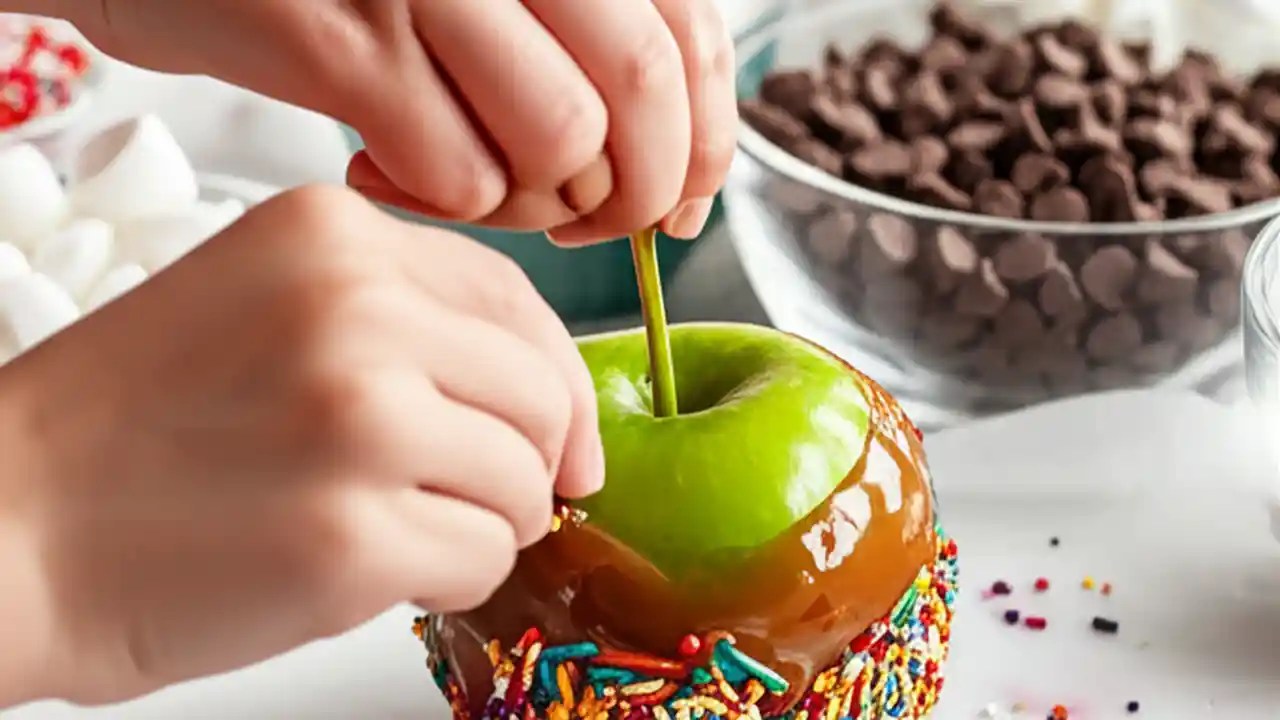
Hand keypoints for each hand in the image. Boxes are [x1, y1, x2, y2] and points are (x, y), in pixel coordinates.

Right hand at [0, 185, 601, 704]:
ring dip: (484, 524)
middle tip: (480, 498)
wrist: (9, 527)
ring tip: (404, 530)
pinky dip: (450, 579)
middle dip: (529, 463)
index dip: (556, 380)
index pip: (516, 301)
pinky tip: (376, 570)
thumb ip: (402, 320)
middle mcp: (357, 311)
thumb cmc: (134, 429)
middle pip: (540, 394)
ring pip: (524, 484)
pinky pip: (483, 559)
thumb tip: (545, 396)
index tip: (562, 436)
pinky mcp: (352, 538)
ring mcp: (358, 423)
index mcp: (334, 238)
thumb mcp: (267, 304)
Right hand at [51, 0, 737, 244]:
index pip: (687, 33)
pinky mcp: (336, 43)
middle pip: (639, 86)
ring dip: (538, 200)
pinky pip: (457, 171)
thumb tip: (678, 173)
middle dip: (640, 187)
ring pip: (558, 138)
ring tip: (479, 190)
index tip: (683, 202)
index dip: (704, 136)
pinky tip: (394, 171)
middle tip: (596, 227)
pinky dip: (450, 202)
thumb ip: (580, 45)